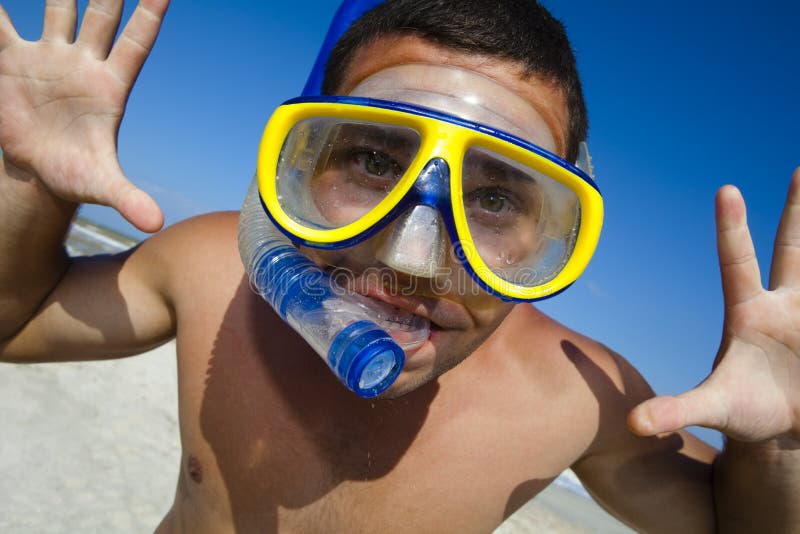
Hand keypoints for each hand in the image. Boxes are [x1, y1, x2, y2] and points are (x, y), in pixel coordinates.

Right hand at [0, 0, 169, 231]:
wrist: (40, 171)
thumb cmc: (77, 175)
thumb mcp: (101, 185)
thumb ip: (129, 198)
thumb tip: (155, 223)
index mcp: (110, 86)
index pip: (136, 42)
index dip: (150, 14)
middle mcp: (83, 63)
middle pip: (100, 13)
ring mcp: (49, 57)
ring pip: (56, 7)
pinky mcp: (13, 61)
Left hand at [629, 168, 799, 442]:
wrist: (785, 429)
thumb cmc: (746, 412)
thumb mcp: (714, 409)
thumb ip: (676, 411)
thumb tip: (632, 423)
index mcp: (748, 314)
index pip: (738, 263)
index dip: (733, 229)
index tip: (726, 189)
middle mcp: (783, 305)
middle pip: (793, 248)